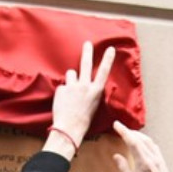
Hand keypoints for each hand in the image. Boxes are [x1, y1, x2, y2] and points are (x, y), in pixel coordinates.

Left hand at [46, 41, 114, 157]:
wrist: (70, 128)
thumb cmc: (84, 120)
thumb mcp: (93, 105)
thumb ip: (90, 92)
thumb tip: (85, 84)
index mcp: (96, 91)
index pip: (103, 72)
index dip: (107, 59)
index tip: (110, 49)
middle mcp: (85, 86)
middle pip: (85, 64)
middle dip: (87, 52)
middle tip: (87, 43)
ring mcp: (73, 86)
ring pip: (71, 74)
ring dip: (71, 80)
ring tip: (70, 93)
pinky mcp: (62, 89)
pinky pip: (62, 86)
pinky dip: (62, 92)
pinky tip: (63, 101)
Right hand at [111, 121, 172, 171]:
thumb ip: (123, 169)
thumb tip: (116, 156)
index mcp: (144, 163)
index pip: (133, 142)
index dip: (124, 131)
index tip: (117, 124)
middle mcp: (153, 158)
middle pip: (140, 139)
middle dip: (129, 131)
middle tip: (120, 128)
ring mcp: (159, 159)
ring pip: (148, 141)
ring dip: (138, 135)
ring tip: (129, 134)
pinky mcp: (162, 161)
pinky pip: (153, 146)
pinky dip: (145, 141)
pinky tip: (142, 143)